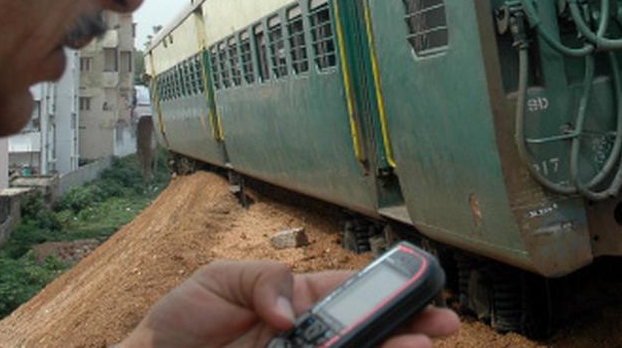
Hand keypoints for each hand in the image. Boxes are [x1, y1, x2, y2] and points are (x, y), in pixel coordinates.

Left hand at [121, 259, 459, 347]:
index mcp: (299, 302)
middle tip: (439, 326)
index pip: (354, 294)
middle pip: (366, 332)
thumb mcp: (219, 280)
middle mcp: (307, 338)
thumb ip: (263, 280)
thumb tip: (292, 310)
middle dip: (406, 327)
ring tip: (414, 347)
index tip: (422, 286)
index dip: (391, 289)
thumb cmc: (182, 321)